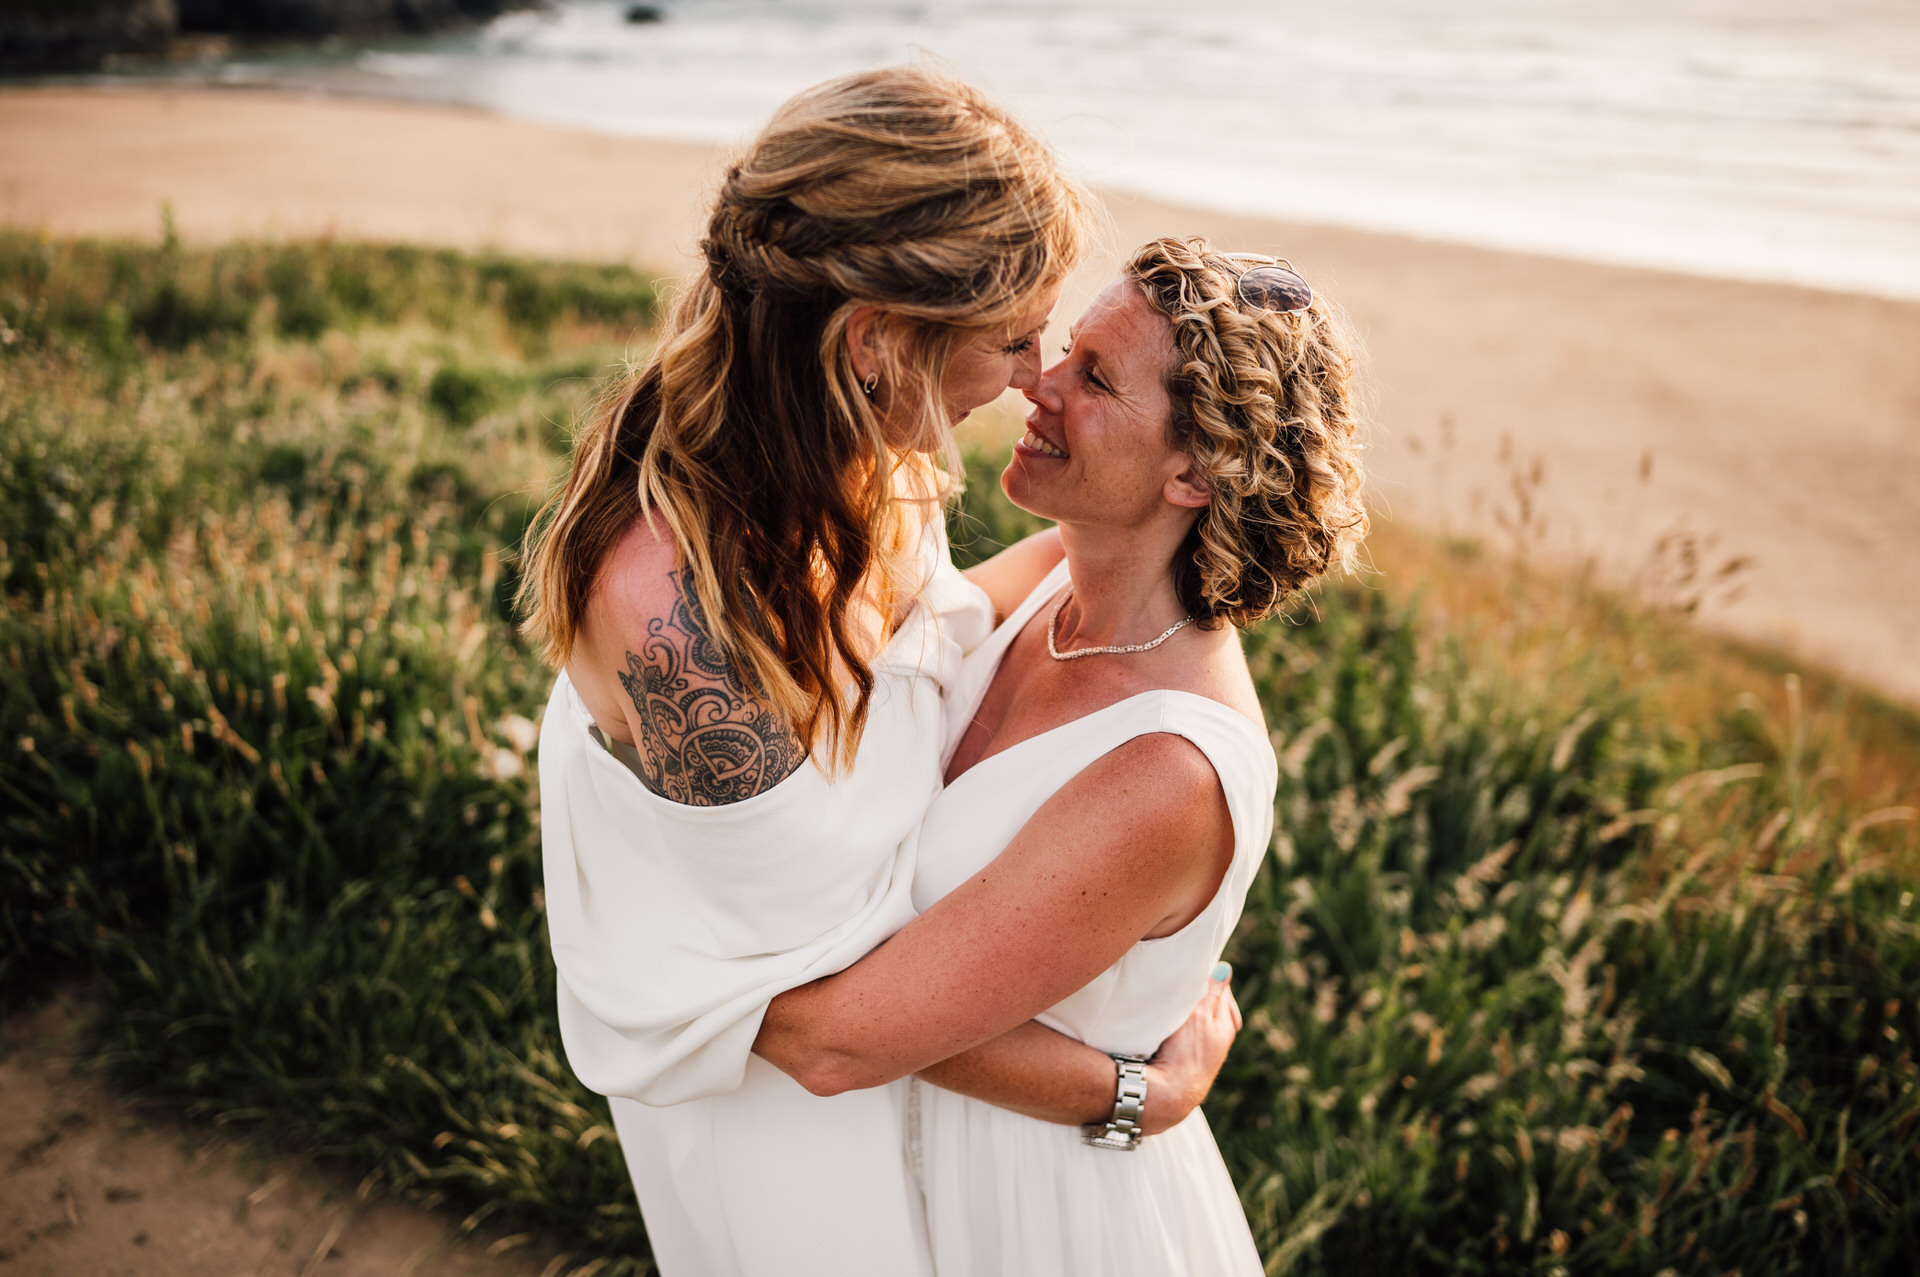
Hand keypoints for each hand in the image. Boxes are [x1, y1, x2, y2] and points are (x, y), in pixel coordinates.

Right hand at [1140, 963, 1241, 1135]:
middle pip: (1208, 1007)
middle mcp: (1217, 1042)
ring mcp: (1200, 1055)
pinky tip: (1163, 1029)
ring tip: (1170, 1008)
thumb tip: (1225, 969)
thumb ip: (1212, 992)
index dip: (1207, 980)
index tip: (1192, 975)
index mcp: (1225, 1027)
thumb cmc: (1186, 1053)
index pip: (1221, 992)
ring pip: (1194, 1023)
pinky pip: (1182, 1038)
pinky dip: (1175, 1029)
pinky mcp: (1183, 1063)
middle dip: (1196, 997)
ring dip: (1184, 1013)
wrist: (1167, 1095)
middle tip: (1180, 990)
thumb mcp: (1199, 1016)